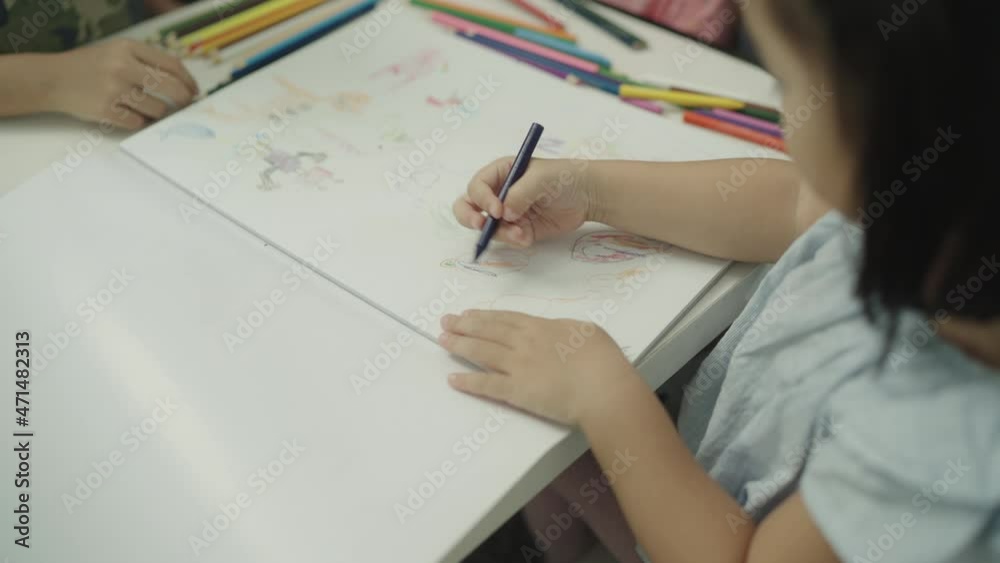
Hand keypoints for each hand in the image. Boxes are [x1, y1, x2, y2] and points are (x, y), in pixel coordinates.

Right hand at [48, 39, 198, 128]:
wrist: (52, 79)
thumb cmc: (90, 67)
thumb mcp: (116, 52)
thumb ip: (145, 62)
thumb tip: (183, 82)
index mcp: (127, 48)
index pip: (171, 64)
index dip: (188, 80)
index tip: (195, 90)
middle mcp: (122, 67)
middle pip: (171, 87)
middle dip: (184, 99)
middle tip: (186, 105)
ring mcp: (114, 90)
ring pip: (157, 109)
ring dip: (159, 113)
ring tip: (150, 110)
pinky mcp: (106, 111)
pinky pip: (139, 122)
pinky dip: (141, 121)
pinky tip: (134, 116)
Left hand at [439, 310, 638, 424]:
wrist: (602, 387)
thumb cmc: (601, 359)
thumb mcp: (585, 330)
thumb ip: (563, 328)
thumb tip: (553, 329)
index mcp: (541, 327)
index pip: (506, 319)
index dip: (484, 316)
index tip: (468, 313)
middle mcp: (524, 343)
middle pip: (488, 331)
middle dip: (464, 325)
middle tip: (445, 321)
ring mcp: (518, 367)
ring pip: (482, 352)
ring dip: (460, 345)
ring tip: (442, 340)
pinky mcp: (517, 391)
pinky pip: (487, 385)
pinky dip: (468, 381)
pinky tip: (453, 378)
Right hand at [453, 157, 594, 246]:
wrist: (587, 195)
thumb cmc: (564, 176)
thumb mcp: (541, 178)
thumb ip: (520, 194)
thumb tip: (505, 213)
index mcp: (500, 173)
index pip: (477, 186)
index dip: (482, 199)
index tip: (497, 210)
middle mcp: (498, 193)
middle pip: (467, 206)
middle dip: (470, 217)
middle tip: (481, 226)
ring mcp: (507, 213)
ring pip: (487, 227)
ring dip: (500, 233)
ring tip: (521, 233)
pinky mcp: (518, 229)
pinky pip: (506, 238)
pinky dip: (513, 240)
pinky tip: (527, 237)